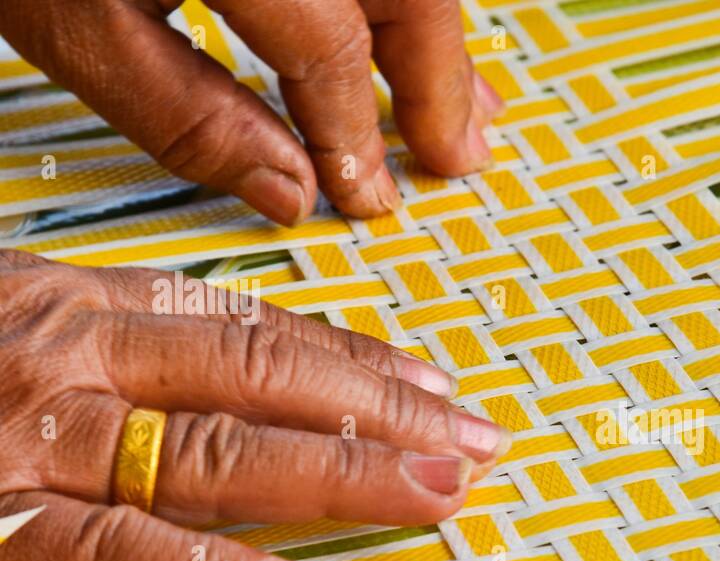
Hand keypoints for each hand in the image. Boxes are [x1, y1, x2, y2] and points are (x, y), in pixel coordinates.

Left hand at [0, 0, 504, 223]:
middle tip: (454, 160)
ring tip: (468, 107)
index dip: (354, 132)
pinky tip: (419, 31)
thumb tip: (290, 192)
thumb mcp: (67, 20)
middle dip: (438, 81)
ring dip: (439, 35)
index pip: (329, 46)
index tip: (366, 197)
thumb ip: (185, 114)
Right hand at [0, 251, 508, 560]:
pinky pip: (116, 553)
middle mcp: (76, 358)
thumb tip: (226, 374)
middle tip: (474, 442)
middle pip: (263, 380)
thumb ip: (115, 345)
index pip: (249, 330)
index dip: (354, 362)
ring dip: (343, 475)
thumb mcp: (13, 321)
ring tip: (436, 494)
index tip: (433, 387)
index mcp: (82, 306)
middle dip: (385, 413)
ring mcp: (37, 440)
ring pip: (218, 455)